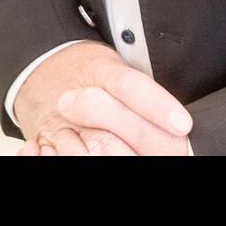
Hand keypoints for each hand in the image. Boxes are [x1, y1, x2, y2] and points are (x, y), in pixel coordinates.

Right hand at [13, 41, 191, 154]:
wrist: (42, 68)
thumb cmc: (89, 70)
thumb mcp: (115, 64)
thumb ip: (140, 87)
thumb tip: (177, 114)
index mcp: (101, 72)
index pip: (130, 87)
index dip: (157, 107)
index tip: (182, 123)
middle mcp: (79, 100)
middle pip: (113, 129)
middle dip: (145, 143)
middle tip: (173, 152)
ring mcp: (62, 127)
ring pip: (91, 150)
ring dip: (114, 158)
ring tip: (140, 159)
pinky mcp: (48, 144)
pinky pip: (63, 158)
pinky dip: (83, 160)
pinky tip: (98, 161)